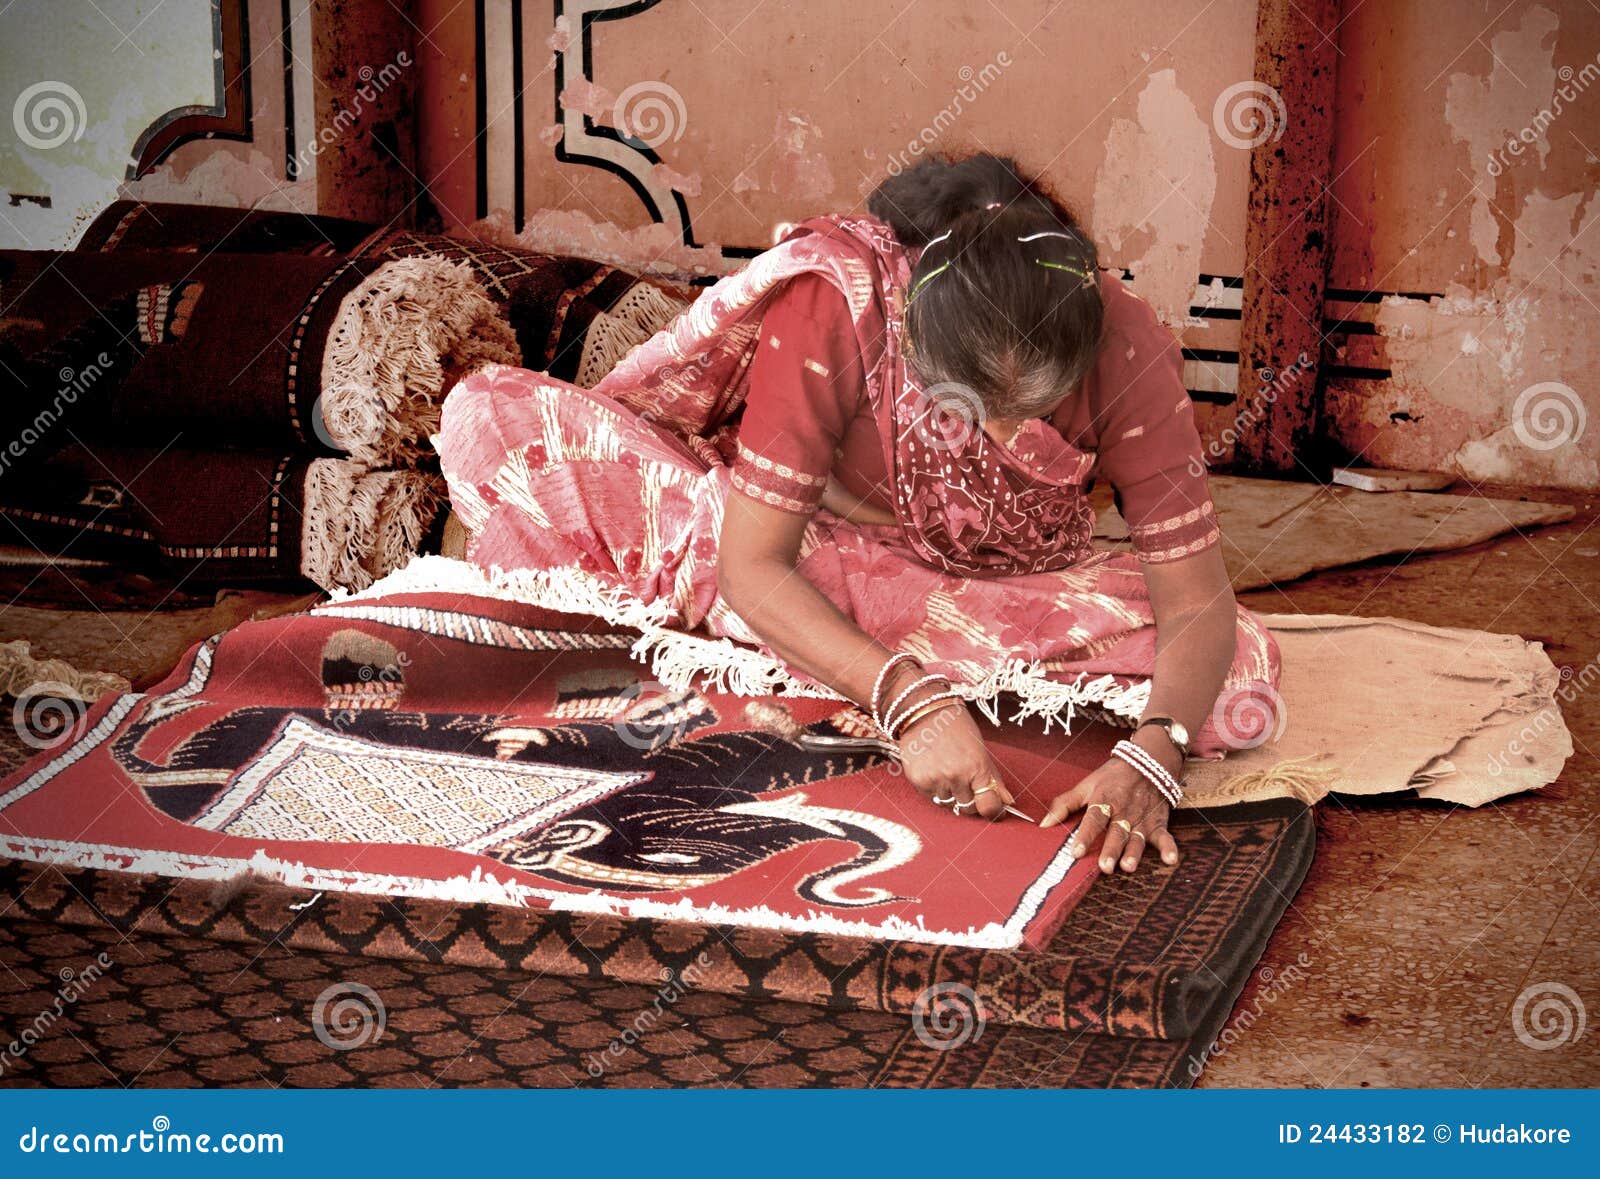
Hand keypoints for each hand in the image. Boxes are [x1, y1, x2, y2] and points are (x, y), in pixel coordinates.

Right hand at [896, 701, 1015, 820]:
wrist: (924, 710)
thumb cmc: (956, 727)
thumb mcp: (980, 749)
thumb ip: (993, 778)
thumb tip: (1008, 802)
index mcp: (977, 766)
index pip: (989, 806)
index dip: (992, 809)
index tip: (992, 807)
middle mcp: (956, 775)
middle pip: (968, 809)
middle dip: (970, 800)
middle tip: (965, 783)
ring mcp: (935, 779)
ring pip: (948, 804)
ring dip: (950, 794)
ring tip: (946, 771)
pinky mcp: (918, 780)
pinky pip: (931, 797)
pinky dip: (934, 789)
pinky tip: (933, 770)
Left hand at [1040, 757, 1177, 872]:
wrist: (1148, 761)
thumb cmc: (1112, 777)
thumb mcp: (1086, 785)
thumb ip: (1065, 804)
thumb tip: (1042, 824)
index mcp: (1104, 800)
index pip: (1093, 819)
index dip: (1085, 835)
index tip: (1075, 852)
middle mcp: (1124, 810)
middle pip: (1116, 831)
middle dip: (1111, 849)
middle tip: (1105, 866)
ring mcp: (1142, 817)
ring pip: (1138, 837)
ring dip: (1134, 852)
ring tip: (1128, 866)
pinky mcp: (1158, 822)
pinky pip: (1165, 836)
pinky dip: (1170, 847)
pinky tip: (1170, 860)